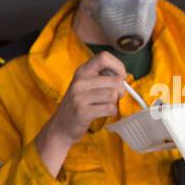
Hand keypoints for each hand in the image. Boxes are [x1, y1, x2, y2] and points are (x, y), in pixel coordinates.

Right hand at [36, 51, 128, 175]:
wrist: (60, 126)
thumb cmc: (78, 105)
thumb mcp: (85, 85)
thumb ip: (102, 78)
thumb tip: (124, 76)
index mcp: (82, 71)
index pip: (104, 57)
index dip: (118, 66)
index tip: (119, 76)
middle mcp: (80, 81)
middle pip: (116, 80)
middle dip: (120, 90)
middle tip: (112, 97)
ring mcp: (80, 97)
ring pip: (113, 95)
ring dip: (113, 102)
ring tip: (104, 105)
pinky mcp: (83, 112)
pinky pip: (110, 108)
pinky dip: (111, 112)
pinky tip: (103, 113)